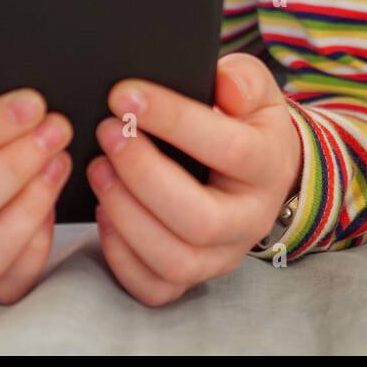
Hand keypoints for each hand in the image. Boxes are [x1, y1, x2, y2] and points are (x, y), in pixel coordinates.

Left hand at [86, 53, 301, 306]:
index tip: (125, 95)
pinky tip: (102, 211)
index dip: (174, 121)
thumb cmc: (246, 124)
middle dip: (143, 174)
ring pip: (176, 260)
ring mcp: (223, 255)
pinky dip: (121, 255)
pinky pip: (155, 287)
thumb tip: (225, 84)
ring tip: (97, 168)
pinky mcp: (193, 277)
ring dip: (126, 214)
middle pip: (199, 218)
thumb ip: (243, 79)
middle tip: (107, 133)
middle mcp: (251, 219)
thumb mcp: (255, 91)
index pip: (229, 149)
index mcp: (269, 166)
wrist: (258, 172)